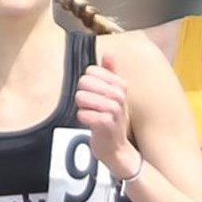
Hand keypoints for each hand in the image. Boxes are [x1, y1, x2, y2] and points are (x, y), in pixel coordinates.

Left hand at [75, 54, 142, 178]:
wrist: (117, 148)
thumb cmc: (113, 120)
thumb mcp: (115, 95)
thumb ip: (111, 73)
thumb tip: (109, 54)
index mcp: (120, 85)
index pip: (90, 71)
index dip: (87, 84)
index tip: (96, 95)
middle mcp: (119, 95)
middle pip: (84, 82)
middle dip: (82, 95)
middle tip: (92, 107)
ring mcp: (113, 109)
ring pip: (81, 97)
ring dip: (82, 107)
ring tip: (92, 115)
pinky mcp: (105, 123)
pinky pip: (82, 113)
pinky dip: (83, 118)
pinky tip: (91, 124)